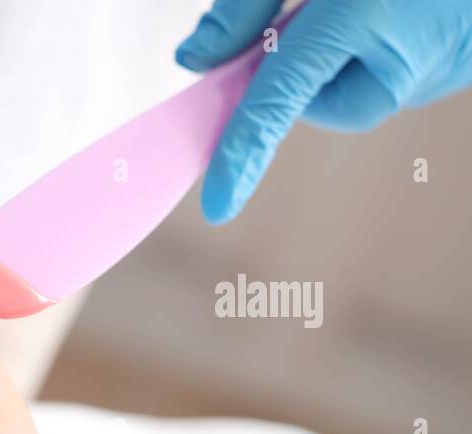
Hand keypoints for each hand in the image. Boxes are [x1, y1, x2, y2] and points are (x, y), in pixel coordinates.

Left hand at [175, 0, 471, 223]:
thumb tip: (198, 58)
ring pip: (363, 86)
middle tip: (319, 6)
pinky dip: (396, 42)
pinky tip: (415, 4)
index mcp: (364, 12)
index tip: (220, 204)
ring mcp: (449, 67)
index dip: (244, 150)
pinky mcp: (469, 67)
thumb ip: (248, 2)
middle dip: (303, 62)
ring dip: (351, 48)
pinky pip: (407, 69)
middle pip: (318, 95)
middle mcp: (410, 53)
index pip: (279, 97)